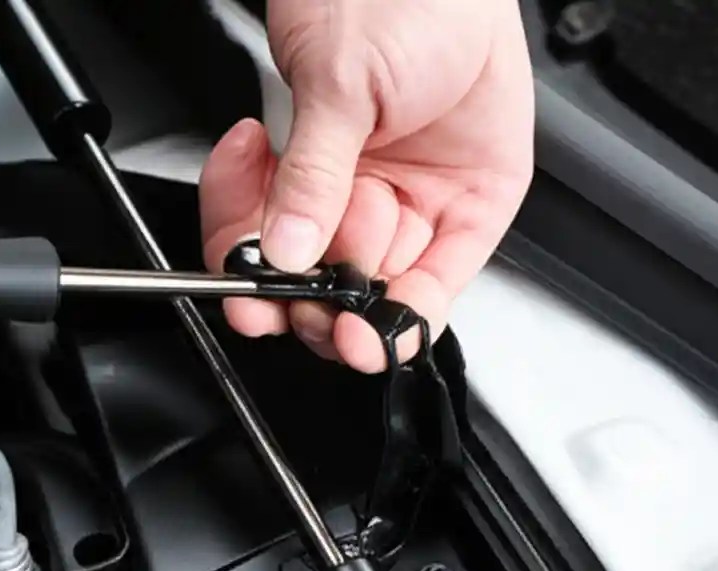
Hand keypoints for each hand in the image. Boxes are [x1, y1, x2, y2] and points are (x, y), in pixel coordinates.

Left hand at [199, 0, 532, 371]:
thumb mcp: (363, 85)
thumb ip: (324, 172)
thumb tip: (295, 249)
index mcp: (472, 189)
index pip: (431, 287)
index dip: (389, 322)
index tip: (351, 340)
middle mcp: (419, 194)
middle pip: (358, 283)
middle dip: (310, 286)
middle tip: (272, 284)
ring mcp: (366, 178)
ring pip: (307, 253)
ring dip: (265, 237)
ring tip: (252, 194)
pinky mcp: (317, 155)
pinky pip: (276, 205)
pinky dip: (245, 192)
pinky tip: (246, 152)